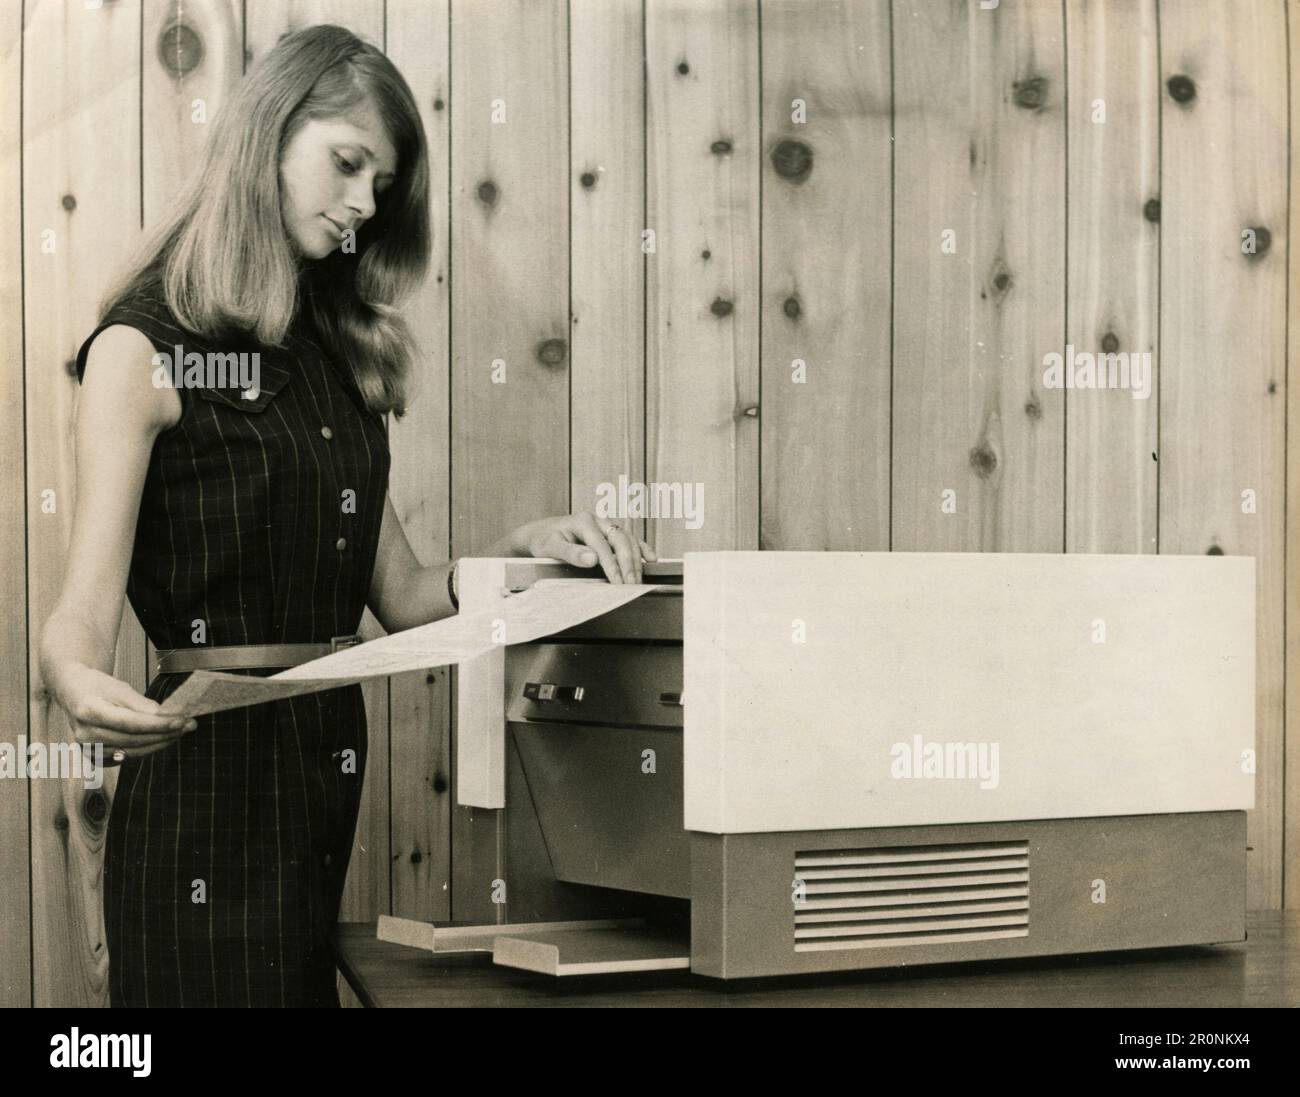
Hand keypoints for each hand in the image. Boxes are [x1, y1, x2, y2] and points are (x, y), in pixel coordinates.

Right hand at [51, 663, 196, 765]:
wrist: (73, 692)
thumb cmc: (97, 686)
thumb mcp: (119, 687)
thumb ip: (140, 704)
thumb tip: (164, 716)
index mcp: (89, 711)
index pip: (130, 722)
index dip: (158, 724)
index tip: (182, 721)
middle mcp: (85, 734)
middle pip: (133, 740)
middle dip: (165, 734)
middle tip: (189, 726)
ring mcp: (87, 749)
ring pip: (133, 752)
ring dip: (160, 743)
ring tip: (180, 732)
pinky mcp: (93, 758)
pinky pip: (127, 758)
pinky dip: (147, 749)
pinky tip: (162, 740)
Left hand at [514, 511, 657, 582]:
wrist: (540, 533)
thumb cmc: (544, 540)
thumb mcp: (550, 547)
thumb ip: (571, 553)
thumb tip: (592, 559)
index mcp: (582, 521)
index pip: (602, 546)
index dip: (612, 565)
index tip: (618, 583)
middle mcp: (597, 520)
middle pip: (620, 539)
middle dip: (628, 563)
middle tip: (631, 584)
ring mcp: (605, 524)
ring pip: (628, 539)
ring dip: (636, 559)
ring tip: (637, 580)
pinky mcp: (610, 531)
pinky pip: (630, 538)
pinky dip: (641, 548)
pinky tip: (650, 559)